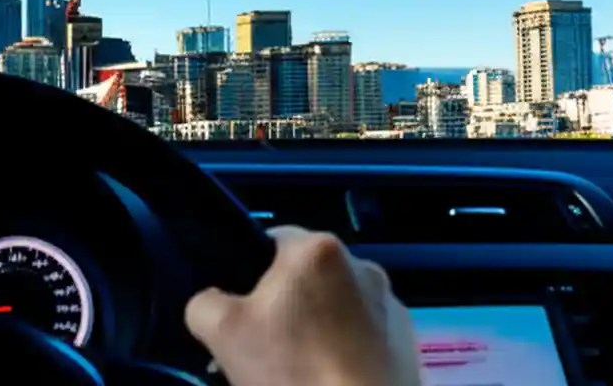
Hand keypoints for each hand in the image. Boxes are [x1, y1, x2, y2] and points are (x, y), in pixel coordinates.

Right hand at [185, 226, 419, 385]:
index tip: (242, 313)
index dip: (248, 274)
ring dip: (316, 329)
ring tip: (299, 371)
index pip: (271, 240)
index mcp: (318, 248)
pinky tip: (328, 379)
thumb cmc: (291, 370)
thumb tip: (213, 303)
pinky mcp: (408, 343)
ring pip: (335, 308)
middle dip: (285, 307)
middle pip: (306, 278)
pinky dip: (345, 352)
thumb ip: (205, 302)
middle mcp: (363, 266)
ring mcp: (391, 305)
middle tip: (264, 348)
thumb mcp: (219, 331)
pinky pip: (362, 337)